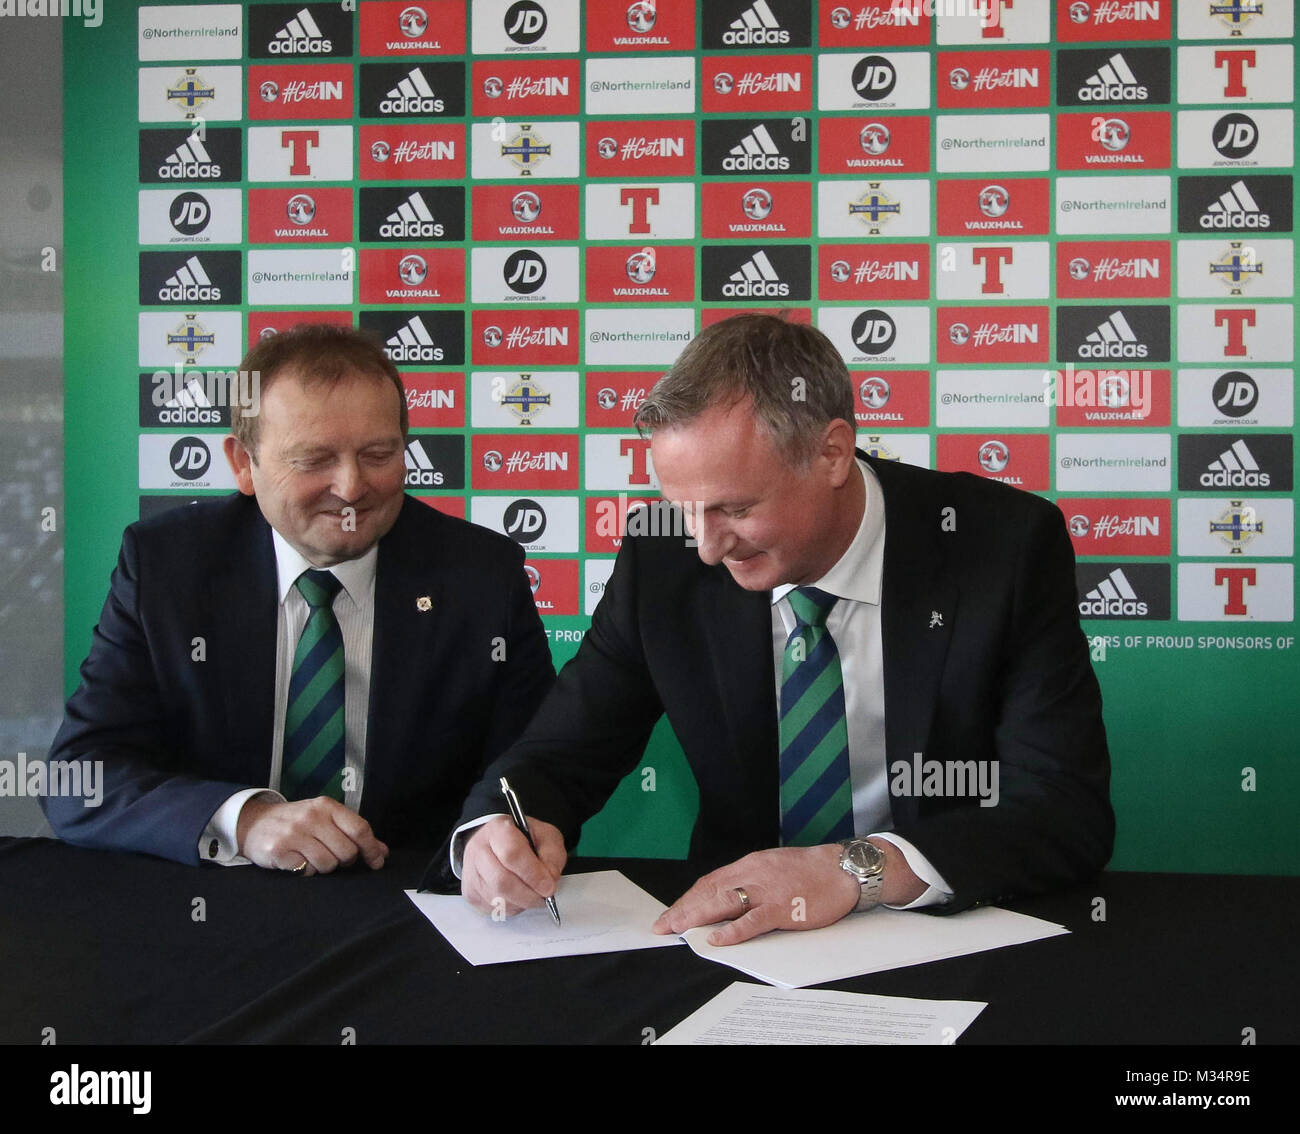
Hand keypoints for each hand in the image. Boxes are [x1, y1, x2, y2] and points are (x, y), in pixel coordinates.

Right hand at [237, 796, 387, 875]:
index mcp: (326, 806)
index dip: (372, 849)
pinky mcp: (279, 851)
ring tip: (313, 857)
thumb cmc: (297, 822)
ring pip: (328, 864)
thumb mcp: (325, 819)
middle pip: (347, 851)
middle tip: (333, 855)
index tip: (377, 862)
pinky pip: (308, 872)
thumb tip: (382, 852)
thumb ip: (353, 833)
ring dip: (325, 867)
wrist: (253, 823)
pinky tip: (299, 862)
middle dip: (344, 860)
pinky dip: (307, 872)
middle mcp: (311, 817)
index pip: (360, 828)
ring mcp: (294, 834)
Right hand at [461, 815, 566, 916]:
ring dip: (522, 903)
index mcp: (497, 830)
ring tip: (533, 894)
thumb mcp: (545, 836)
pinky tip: (519, 897)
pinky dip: (512, 908)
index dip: (533, 874)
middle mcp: (478, 850)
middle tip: (545, 896)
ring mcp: (471, 873)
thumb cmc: (524, 839)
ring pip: (497, 899)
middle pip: (501, 881)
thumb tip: (549, 880)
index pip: (512, 854)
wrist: (498, 843)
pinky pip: (493, 909)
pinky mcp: (470, 892)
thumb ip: (552, 855)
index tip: (549, 886)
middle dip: (529, 895)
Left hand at [652, 845, 861, 945]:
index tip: (672, 912)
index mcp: (749, 865)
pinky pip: (752, 921)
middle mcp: (753, 874)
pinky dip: (732, 931)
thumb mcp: (773, 867)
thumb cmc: (810, 871)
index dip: (688, 898)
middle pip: (709, 891)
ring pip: (724, 903)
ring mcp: (767, 891)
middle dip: (684, 909)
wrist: (843, 869)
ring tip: (679, 929)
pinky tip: (717, 939)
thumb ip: (750, 880)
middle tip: (664, 925)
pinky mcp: (782, 907)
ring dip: (698, 916)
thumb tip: (725, 896)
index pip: (710, 882)